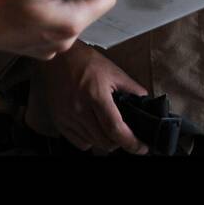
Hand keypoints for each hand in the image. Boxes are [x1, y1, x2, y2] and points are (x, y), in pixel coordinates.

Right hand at [28, 42, 148, 153]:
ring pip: (92, 143)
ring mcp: (67, 117)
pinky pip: (78, 142)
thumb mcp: (113, 71)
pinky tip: (94, 129)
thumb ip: (132, 88)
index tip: (142, 147)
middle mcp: (79, 109)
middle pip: (104, 141)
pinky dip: (90, 141)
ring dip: (105, 141)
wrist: (57, 57)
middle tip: (126, 135)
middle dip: (120, 142)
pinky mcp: (59, 121)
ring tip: (110, 130)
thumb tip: (146, 102)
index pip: (115, 129)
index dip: (131, 143)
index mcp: (95, 95)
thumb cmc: (85, 61)